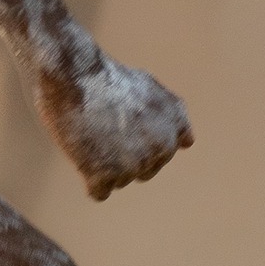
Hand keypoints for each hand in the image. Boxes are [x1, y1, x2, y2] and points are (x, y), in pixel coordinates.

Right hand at [40, 54, 191, 200]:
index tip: (122, 122)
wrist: (76, 73)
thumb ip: (174, 116)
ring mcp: (133, 164)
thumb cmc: (107, 77)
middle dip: (121, 156)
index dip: (136, 139)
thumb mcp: (152, 88)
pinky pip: (99, 192)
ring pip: (118, 181)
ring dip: (103, 165)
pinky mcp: (105, 174)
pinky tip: (82, 153)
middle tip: (102, 127)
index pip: (159, 156)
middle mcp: (159, 150)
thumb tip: (188, 142)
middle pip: (139, 172)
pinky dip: (89, 178)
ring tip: (91, 134)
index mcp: (173, 133)